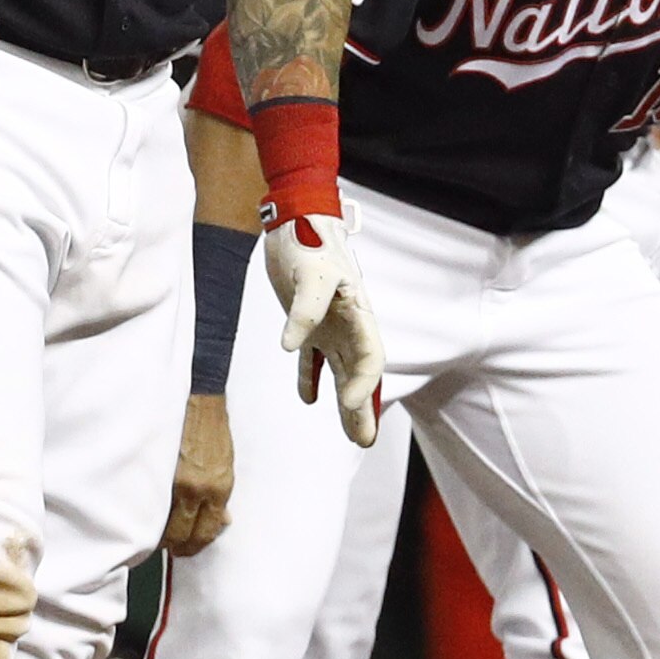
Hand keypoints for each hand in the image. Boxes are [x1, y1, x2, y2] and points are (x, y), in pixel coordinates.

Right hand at [164, 396, 237, 556]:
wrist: (198, 398)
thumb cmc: (213, 429)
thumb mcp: (227, 465)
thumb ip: (221, 496)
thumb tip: (222, 520)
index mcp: (218, 488)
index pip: (206, 531)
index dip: (196, 545)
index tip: (189, 549)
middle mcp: (195, 489)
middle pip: (182, 533)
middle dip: (177, 545)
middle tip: (173, 548)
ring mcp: (173, 480)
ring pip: (162, 521)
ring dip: (161, 531)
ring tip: (158, 534)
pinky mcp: (157, 470)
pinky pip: (152, 501)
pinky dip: (151, 511)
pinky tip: (149, 514)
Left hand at [260, 210, 389, 445]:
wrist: (295, 217)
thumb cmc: (309, 240)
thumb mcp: (310, 273)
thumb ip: (304, 311)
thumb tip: (290, 347)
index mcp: (359, 311)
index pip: (370, 357)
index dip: (362, 385)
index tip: (345, 405)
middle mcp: (350, 323)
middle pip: (361, 373)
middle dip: (364, 407)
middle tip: (364, 440)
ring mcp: (331, 324)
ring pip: (342, 371)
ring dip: (346, 402)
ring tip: (351, 435)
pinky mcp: (309, 321)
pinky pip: (314, 357)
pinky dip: (311, 377)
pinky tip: (308, 399)